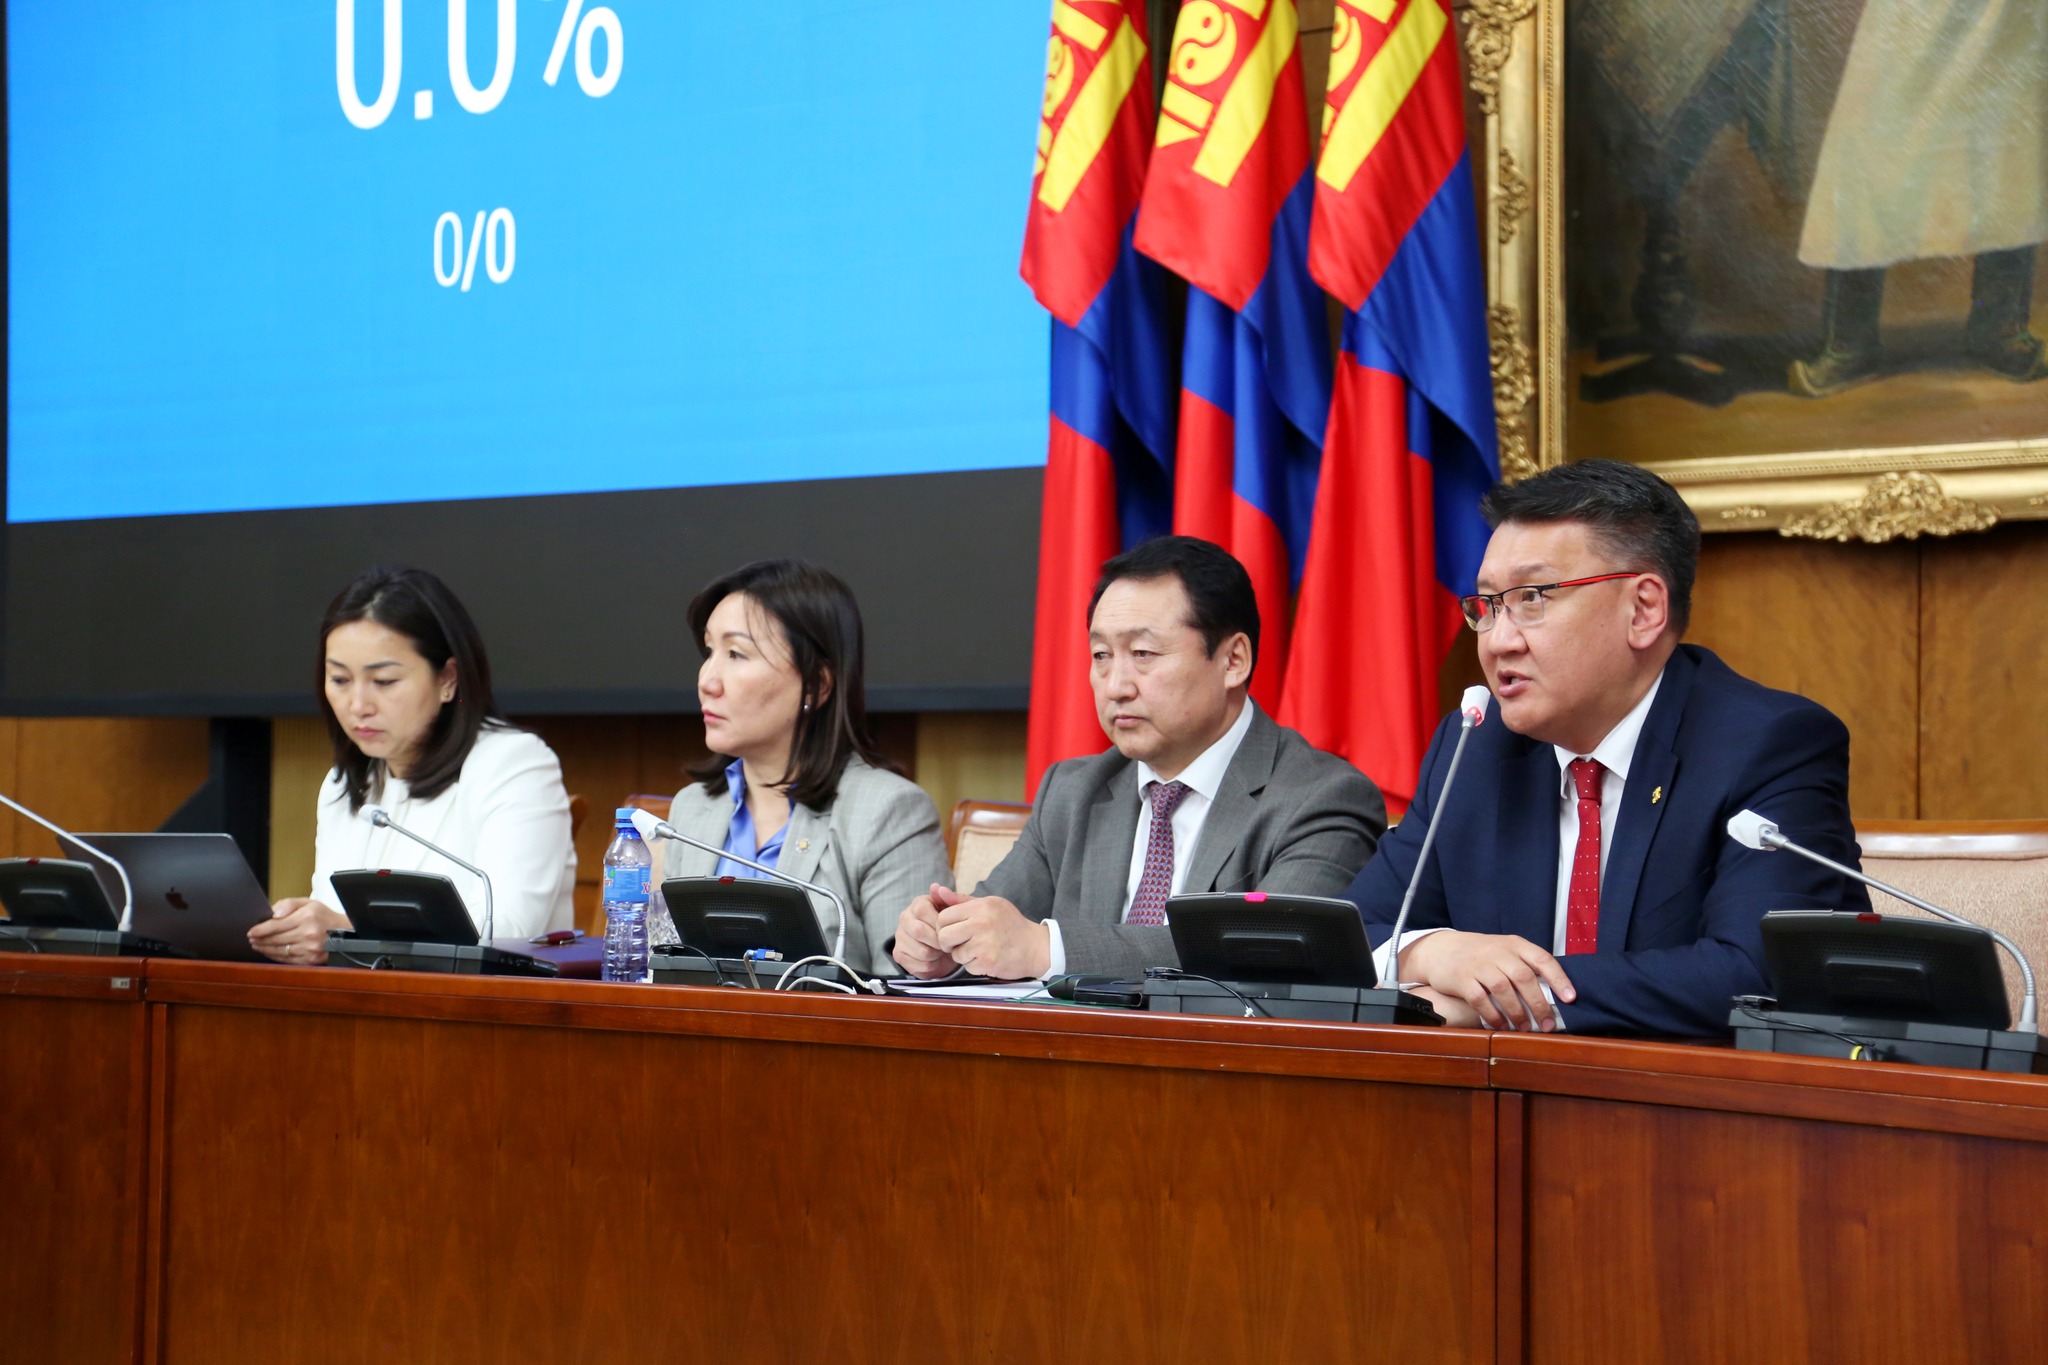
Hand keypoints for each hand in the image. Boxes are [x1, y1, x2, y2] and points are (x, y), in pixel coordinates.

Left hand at [249, 897, 350, 965]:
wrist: (346, 932)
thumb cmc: (324, 917)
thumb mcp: (309, 902)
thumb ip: (289, 904)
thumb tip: (273, 914)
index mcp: (307, 916)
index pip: (276, 925)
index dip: (261, 929)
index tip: (251, 932)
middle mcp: (308, 933)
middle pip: (276, 938)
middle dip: (260, 940)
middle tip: (251, 939)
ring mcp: (310, 948)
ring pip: (280, 950)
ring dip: (265, 949)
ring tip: (257, 945)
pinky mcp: (310, 959)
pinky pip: (287, 959)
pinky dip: (275, 956)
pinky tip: (270, 952)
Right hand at [891, 884, 966, 978]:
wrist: (943, 948)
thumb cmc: (950, 926)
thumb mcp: (956, 912)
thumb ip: (950, 899)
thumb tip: (936, 886)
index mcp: (918, 903)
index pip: (922, 910)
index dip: (938, 923)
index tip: (950, 929)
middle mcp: (905, 918)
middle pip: (919, 931)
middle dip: (938, 941)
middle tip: (948, 944)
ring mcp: (899, 937)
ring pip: (921, 951)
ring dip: (937, 955)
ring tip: (942, 951)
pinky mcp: (898, 954)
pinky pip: (918, 965)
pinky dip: (932, 965)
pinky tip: (934, 959)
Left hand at [933, 895, 1049, 979]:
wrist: (1035, 947)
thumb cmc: (1010, 925)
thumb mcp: (990, 905)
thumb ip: (962, 900)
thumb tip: (938, 890)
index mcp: (980, 907)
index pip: (943, 916)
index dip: (943, 926)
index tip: (953, 931)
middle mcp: (981, 923)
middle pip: (943, 936)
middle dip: (947, 943)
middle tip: (959, 944)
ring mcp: (984, 943)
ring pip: (954, 954)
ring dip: (963, 955)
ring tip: (978, 950)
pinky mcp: (987, 961)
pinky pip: (967, 966)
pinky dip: (974, 965)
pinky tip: (986, 958)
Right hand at [1400, 929, 1575, 1031]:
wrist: (1441, 949)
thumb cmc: (1481, 955)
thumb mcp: (1504, 951)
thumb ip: (1525, 966)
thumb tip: (1554, 994)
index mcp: (1514, 944)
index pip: (1542, 959)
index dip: (1559, 979)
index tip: (1570, 999)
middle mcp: (1498, 952)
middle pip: (1524, 978)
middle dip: (1539, 1004)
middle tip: (1548, 1024)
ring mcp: (1478, 964)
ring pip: (1503, 989)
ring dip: (1517, 1012)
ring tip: (1525, 1028)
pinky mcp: (1462, 978)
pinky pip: (1480, 999)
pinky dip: (1494, 1015)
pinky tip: (1501, 1026)